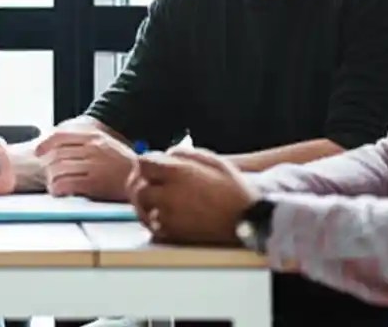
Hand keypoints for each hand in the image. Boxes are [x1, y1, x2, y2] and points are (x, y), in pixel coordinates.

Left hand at [33, 126, 135, 199]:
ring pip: (59, 169)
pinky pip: (66, 183)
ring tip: (53, 185)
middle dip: (48, 165)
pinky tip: (59, 192)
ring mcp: (94, 166)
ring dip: (51, 179)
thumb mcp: (107, 145)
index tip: (38, 151)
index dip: (46, 143)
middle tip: (47, 173)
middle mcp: (93, 149)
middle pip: (57, 154)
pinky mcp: (95, 183)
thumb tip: (60, 146)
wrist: (144, 182)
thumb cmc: (125, 166)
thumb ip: (86, 143)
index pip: (61, 135)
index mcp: (95, 137)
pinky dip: (58, 188)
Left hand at [128, 146, 258, 245]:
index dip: (147, 165)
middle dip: (145, 186)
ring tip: (163, 202)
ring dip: (149, 204)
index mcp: (178, 173)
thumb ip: (185, 154)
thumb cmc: (233, 189)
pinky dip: (158, 221)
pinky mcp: (173, 233)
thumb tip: (166, 154)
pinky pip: (154, 225)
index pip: (143, 163)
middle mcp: (169, 194)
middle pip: (139, 188)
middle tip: (156, 187)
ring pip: (144, 208)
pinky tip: (170, 216)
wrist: (248, 220)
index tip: (155, 169)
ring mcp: (169, 216)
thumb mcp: (213, 160)